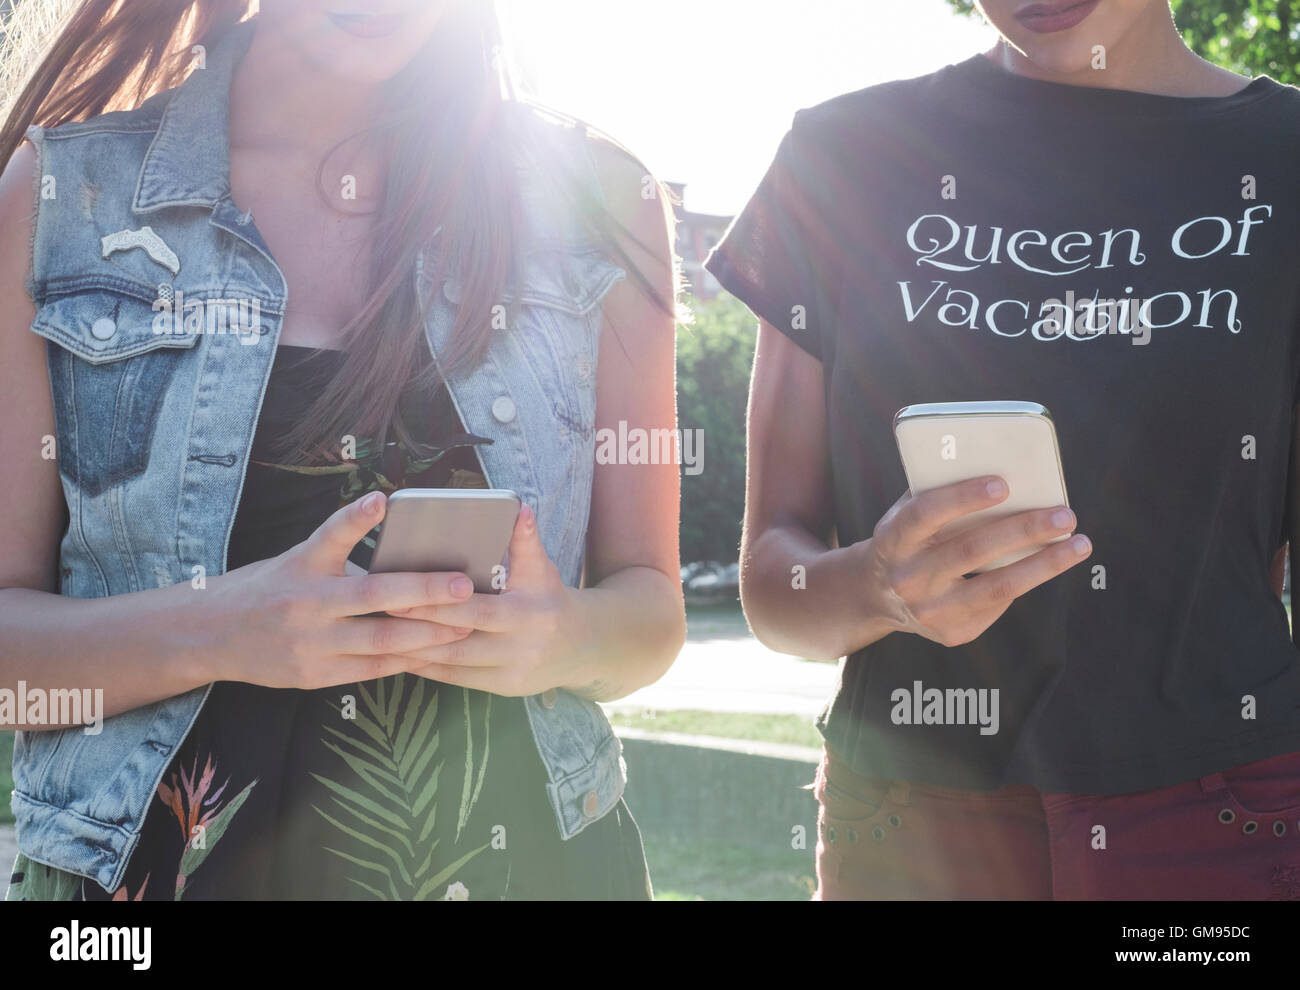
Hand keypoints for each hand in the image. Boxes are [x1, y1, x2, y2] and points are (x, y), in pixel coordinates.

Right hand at [205, 491, 476, 687]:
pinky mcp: (314, 676)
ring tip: (465, 627)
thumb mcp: (299, 557)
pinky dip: (403, 661)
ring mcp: (311, 645)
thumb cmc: (267, 587)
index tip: (383, 502)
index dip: (358, 520)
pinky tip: (433, 653)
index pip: (333, 538)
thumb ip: (342, 544)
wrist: (210, 635)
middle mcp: (308, 607)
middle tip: (464, 587)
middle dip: (424, 595)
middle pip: (374, 601)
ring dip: (426, 636)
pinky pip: (370, 671)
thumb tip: (388, 514)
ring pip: (380, 644)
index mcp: (305, 569)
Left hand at [388, 504, 579, 695]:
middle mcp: (522, 647)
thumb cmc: (549, 598)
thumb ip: (525, 541)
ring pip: (455, 664)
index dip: (440, 605)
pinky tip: (404, 656)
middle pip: (461, 641)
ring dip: (417, 652)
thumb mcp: (542, 569)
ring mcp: (513, 672)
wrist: (582, 646)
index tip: (404, 593)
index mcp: (529, 613)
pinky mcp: (504, 689)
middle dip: (419, 628)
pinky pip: (459, 680)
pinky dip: (430, 668)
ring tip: (383, 636)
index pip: (478, 611)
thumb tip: (517, 506)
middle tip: (382, 613)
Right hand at [862, 475, 1091, 647]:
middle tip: (1065, 515)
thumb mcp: (906, 516)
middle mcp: (908, 578)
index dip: (962, 498)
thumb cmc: (908, 540)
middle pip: (972, 551)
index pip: (925, 514)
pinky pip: (997, 605)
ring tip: (1079, 544)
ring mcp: (930, 611)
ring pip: (997, 587)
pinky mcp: (952, 633)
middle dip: (1024, 530)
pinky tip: (1047, 563)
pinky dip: (1026, 580)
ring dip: (1044, 564)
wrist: (879, 596)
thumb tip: (1004, 472)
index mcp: (893, 541)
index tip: (1003, 484)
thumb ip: (939, 494)